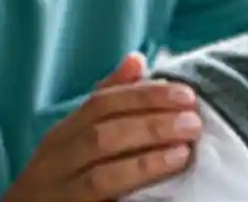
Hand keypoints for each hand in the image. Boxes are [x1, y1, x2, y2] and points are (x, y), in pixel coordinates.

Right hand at [3, 54, 202, 200]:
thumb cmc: (60, 180)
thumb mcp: (76, 140)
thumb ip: (108, 102)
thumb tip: (136, 59)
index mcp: (61, 135)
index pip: (102, 104)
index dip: (145, 96)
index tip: (186, 94)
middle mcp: (54, 160)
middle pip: (102, 134)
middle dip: (152, 124)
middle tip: (193, 122)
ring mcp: (56, 193)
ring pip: (99, 172)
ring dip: (146, 159)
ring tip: (183, 150)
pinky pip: (96, 199)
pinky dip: (129, 188)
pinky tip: (159, 186)